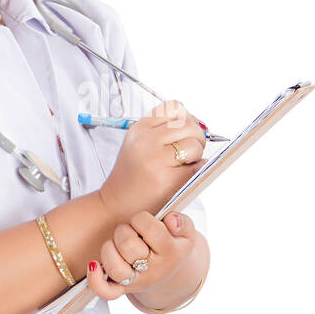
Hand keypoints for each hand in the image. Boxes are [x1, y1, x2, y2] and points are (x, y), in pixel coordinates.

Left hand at [86, 209, 197, 301]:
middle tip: (131, 233)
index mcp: (171, 252)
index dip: (140, 218)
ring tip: (117, 245)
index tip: (143, 222)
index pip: (147, 227)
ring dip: (109, 249)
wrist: (171, 274)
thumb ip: (183, 222)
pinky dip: (96, 280)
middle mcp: (154, 270)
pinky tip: (94, 265)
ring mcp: (137, 281)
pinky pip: (106, 291)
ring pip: (115, 267)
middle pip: (128, 245)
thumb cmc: (174, 246)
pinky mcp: (123, 289)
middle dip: (124, 231)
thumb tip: (170, 220)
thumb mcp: (186, 234)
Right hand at [97, 99, 205, 222]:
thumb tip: (199, 125)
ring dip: (197, 154)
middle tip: (189, 152)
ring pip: (194, 144)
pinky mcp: (167, 180)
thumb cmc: (132, 177)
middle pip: (188, 125)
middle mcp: (146, 141)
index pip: (174, 107)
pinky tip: (185, 176)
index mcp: (139, 129)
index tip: (185, 131)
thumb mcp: (139, 144)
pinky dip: (197, 170)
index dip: (185, 118)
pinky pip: (197, 167)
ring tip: (184, 165)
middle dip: (196, 137)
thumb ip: (163, 131)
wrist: (115, 206)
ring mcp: (156, 160)